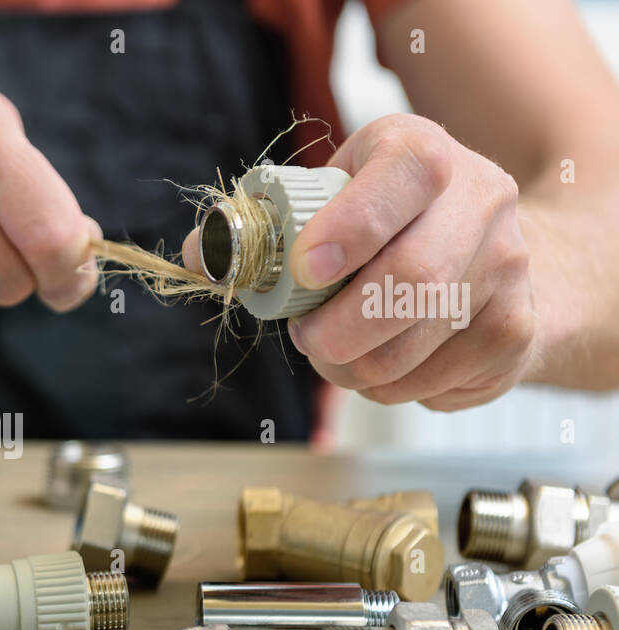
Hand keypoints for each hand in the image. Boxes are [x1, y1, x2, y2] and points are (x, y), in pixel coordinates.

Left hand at [182, 114, 536, 410]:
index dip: (350, 226)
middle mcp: (481, 198)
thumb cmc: (385, 226)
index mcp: (420, 152)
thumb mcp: (328, 202)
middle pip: (413, 278)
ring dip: (356, 370)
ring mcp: (509, 265)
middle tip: (309, 342)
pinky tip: (384, 366)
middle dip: (340, 329)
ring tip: (337, 358)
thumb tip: (199, 258)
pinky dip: (392, 390)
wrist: (489, 255)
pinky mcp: (516, 329)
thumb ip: (260, 228)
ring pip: (418, 343)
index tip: (306, 269)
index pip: (404, 175)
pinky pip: (437, 381)